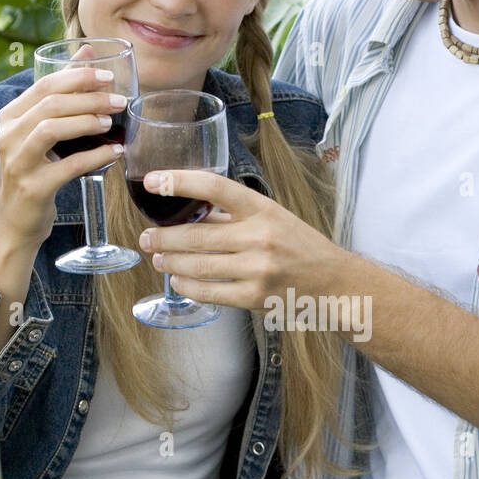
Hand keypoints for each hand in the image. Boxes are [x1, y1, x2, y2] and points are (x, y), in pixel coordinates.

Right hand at [0, 63, 128, 250]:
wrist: (12, 222)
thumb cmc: (33, 171)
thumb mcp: (39, 133)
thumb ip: (60, 96)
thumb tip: (87, 53)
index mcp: (9, 117)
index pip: (43, 85)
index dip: (76, 76)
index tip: (106, 75)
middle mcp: (8, 135)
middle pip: (50, 104)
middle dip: (89, 98)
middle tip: (119, 99)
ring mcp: (18, 162)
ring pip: (52, 129)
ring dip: (87, 122)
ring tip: (112, 122)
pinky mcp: (33, 188)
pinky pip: (68, 166)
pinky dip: (95, 157)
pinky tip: (114, 152)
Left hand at [136, 170, 347, 310]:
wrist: (333, 282)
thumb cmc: (298, 246)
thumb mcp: (271, 218)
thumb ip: (234, 215)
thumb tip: (188, 211)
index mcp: (261, 208)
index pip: (214, 187)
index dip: (179, 182)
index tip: (153, 182)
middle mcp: (259, 236)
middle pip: (195, 233)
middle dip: (162, 237)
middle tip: (146, 238)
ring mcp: (256, 268)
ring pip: (196, 265)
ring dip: (169, 262)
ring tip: (158, 259)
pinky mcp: (253, 297)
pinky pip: (207, 291)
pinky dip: (185, 286)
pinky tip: (177, 281)